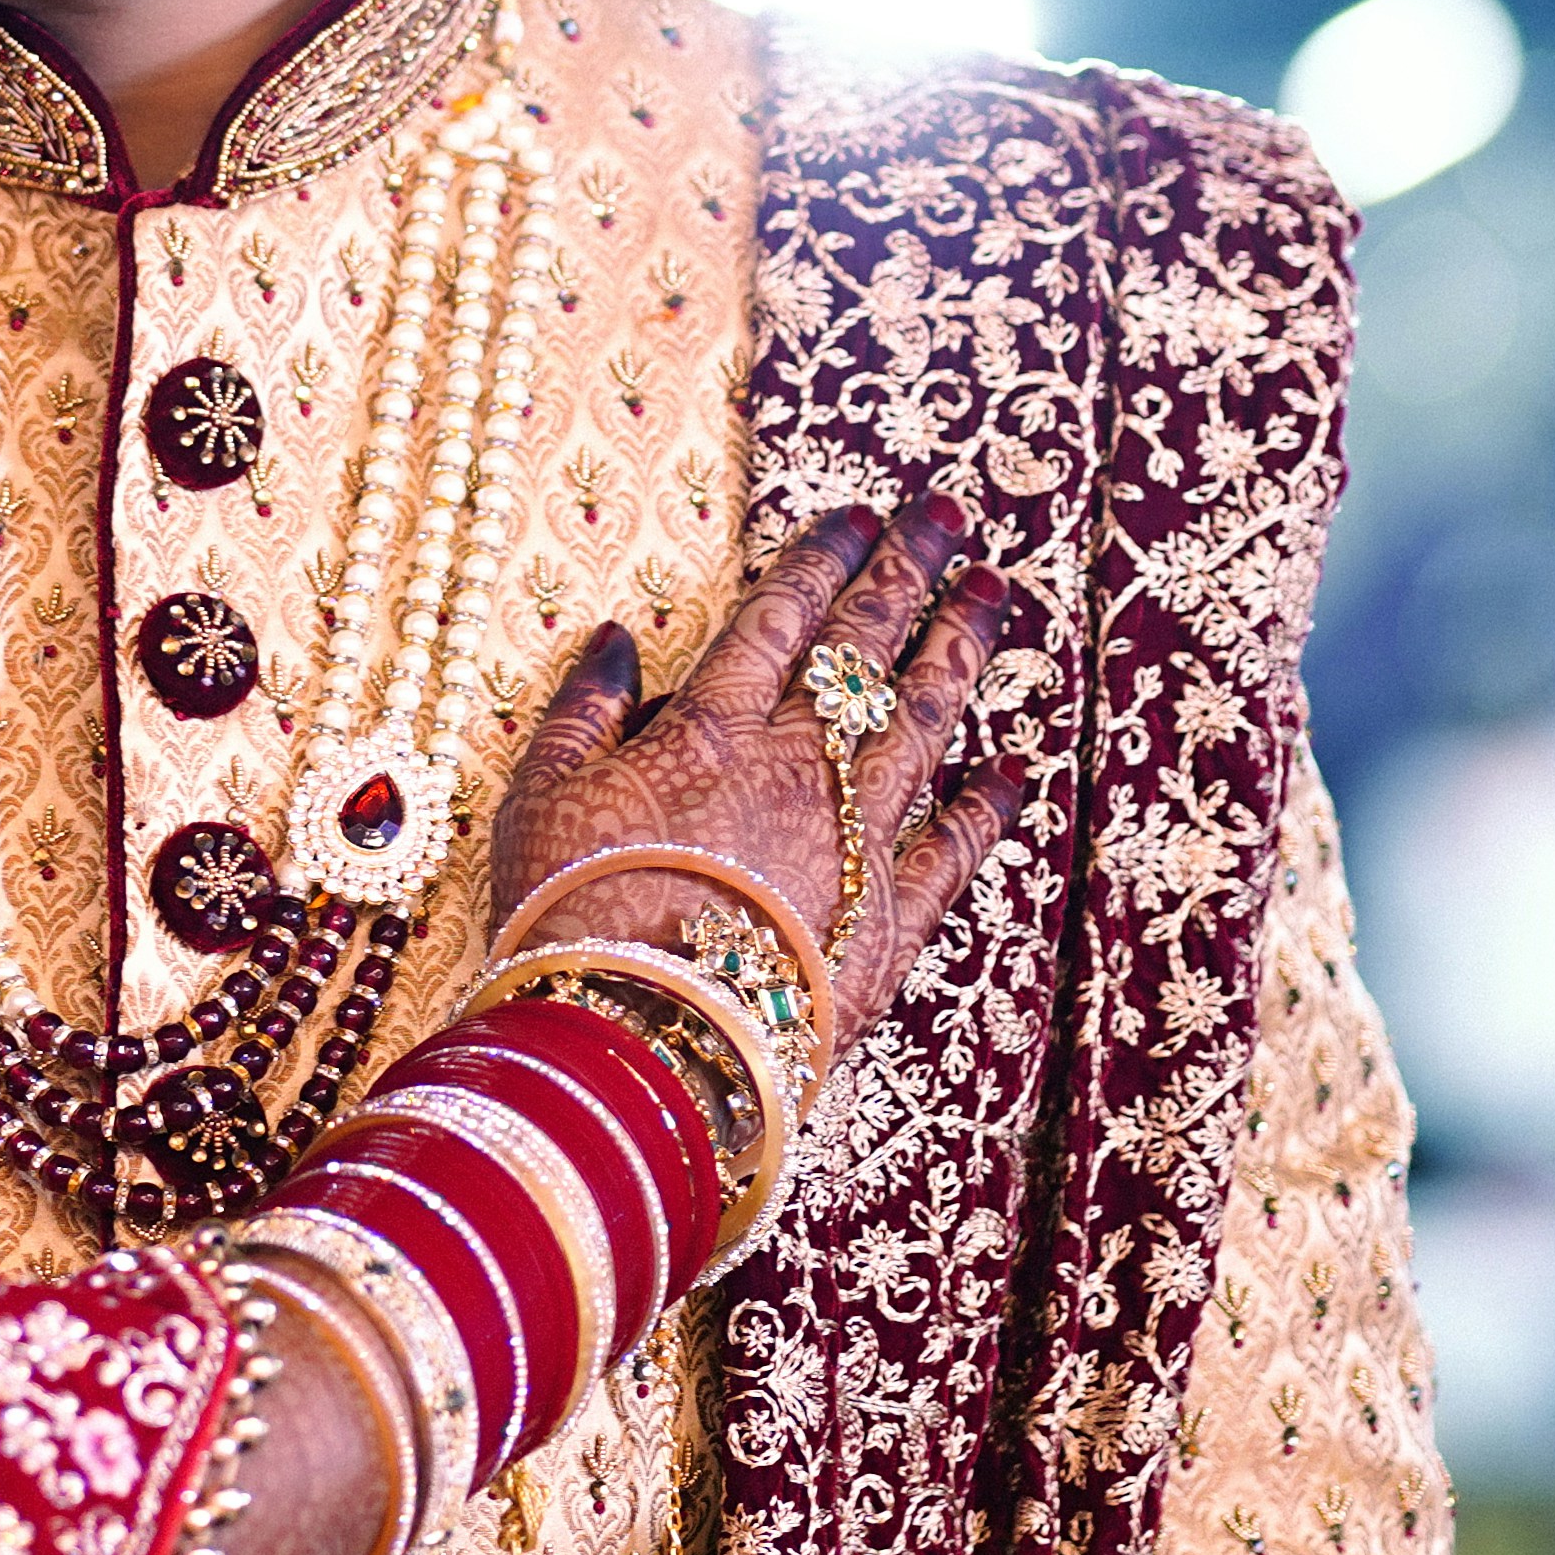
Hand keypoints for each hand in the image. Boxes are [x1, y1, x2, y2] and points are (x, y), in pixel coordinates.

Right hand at [481, 496, 1028, 1069]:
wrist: (635, 1038)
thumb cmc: (569, 918)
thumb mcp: (538, 798)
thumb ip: (580, 712)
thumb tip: (612, 641)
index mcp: (708, 730)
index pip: (778, 618)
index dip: (822, 559)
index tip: (861, 516)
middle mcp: (793, 766)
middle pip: (864, 650)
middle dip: (910, 574)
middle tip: (952, 518)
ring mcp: (851, 839)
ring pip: (922, 726)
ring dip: (961, 655)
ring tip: (994, 599)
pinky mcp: (886, 920)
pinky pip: (953, 849)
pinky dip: (988, 806)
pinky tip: (1016, 767)